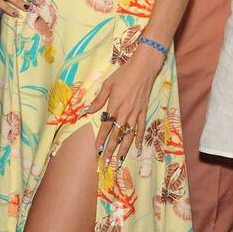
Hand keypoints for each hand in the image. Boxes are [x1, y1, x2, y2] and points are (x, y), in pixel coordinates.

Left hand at [83, 45, 163, 174]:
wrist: (144, 68)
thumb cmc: (124, 74)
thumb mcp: (108, 84)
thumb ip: (99, 99)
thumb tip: (88, 111)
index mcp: (115, 106)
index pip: (106, 127)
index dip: (101, 139)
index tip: (97, 150)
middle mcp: (125, 113)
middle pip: (117, 135)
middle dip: (111, 150)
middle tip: (106, 163)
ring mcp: (136, 113)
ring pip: (129, 135)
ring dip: (123, 149)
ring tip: (119, 160)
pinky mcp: (143, 112)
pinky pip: (141, 128)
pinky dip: (139, 139)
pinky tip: (137, 149)